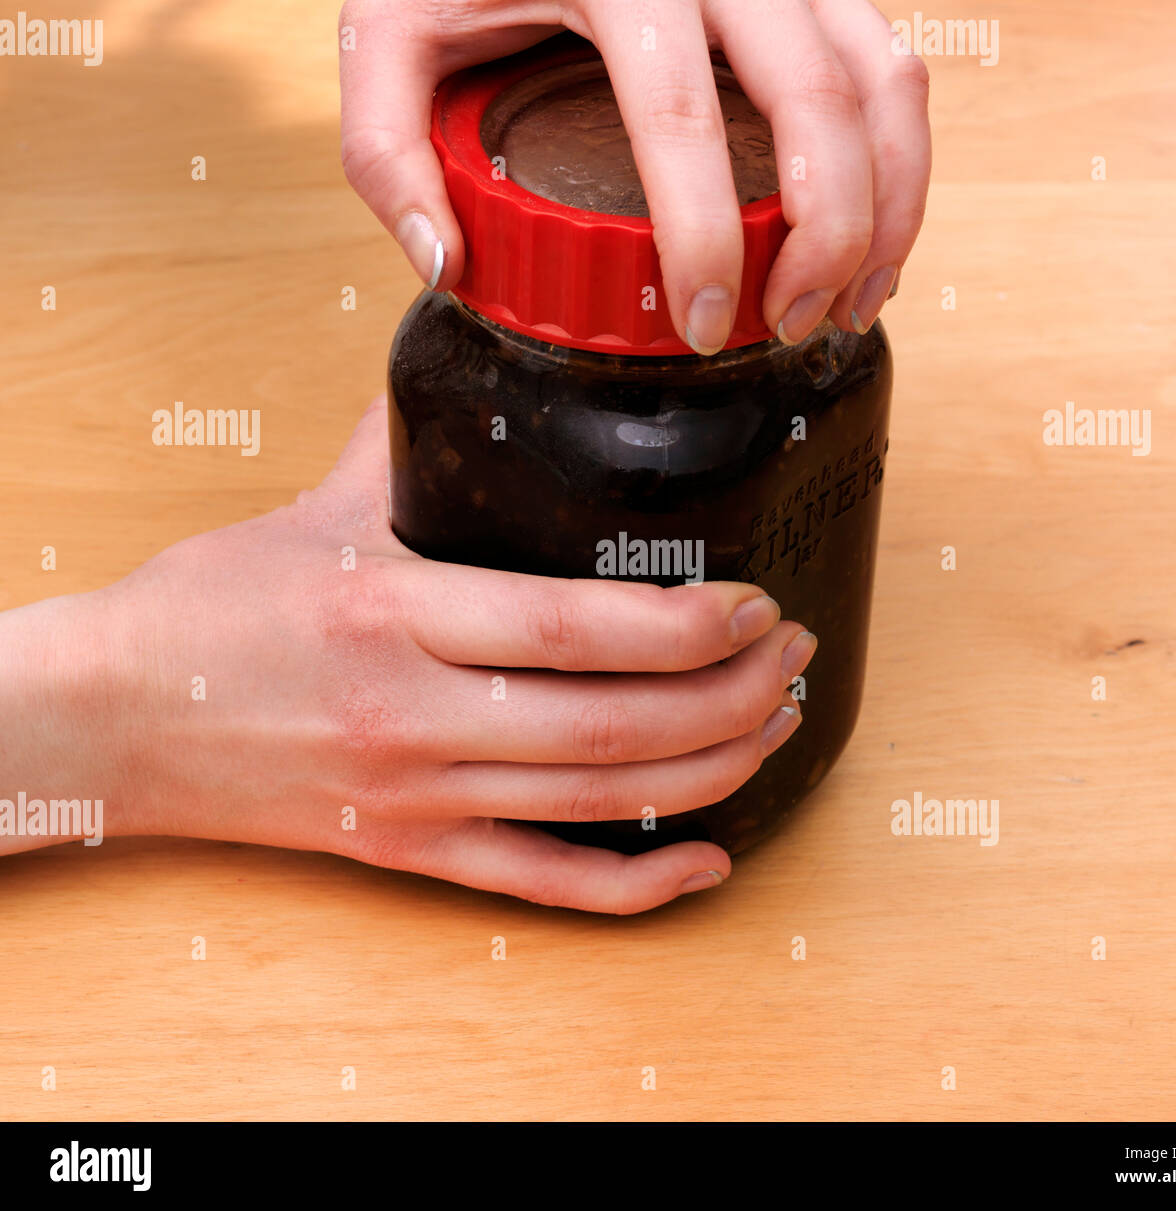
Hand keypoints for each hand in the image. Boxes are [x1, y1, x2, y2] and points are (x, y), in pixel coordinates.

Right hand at [1, 400, 813, 912]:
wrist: (118, 717)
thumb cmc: (212, 607)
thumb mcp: (317, 506)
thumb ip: (413, 440)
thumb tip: (480, 369)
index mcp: (398, 614)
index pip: (576, 626)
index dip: (688, 624)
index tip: (756, 604)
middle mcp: (417, 715)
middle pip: (615, 727)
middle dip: (733, 698)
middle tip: (792, 659)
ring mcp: (419, 796)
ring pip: (599, 805)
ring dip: (712, 771)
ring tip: (777, 725)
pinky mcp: (413, 853)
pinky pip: (544, 886)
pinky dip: (638, 887)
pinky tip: (707, 861)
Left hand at [338, 0, 929, 349]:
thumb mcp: (388, 37)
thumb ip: (388, 152)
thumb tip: (446, 267)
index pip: (680, 117)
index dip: (706, 237)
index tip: (706, 325)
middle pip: (815, 102)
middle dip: (826, 237)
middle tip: (793, 327)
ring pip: (879, 80)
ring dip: (886, 206)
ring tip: (850, 302)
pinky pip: (887, 63)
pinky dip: (898, 159)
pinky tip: (869, 236)